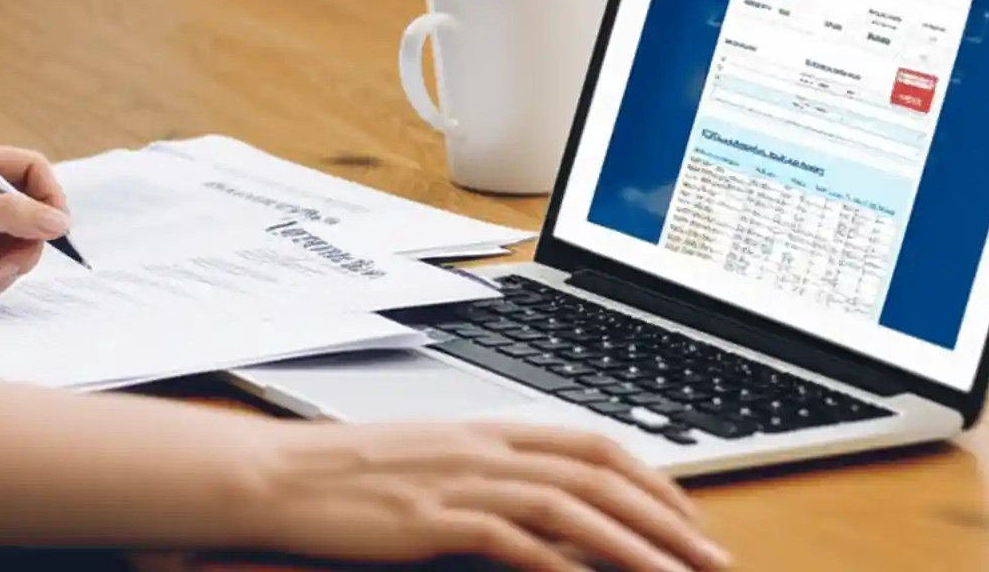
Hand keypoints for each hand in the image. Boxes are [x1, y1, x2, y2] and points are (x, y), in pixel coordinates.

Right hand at [208, 420, 730, 571]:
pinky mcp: (431, 519)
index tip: (689, 517)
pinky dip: (559, 565)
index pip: (593, 443)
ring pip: (570, 506)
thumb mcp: (430, 460)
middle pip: (598, 475)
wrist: (277, 475)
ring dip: (633, 545)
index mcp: (488, 430)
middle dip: (665, 518)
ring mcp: (460, 481)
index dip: (652, 479)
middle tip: (711, 558)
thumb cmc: (347, 473)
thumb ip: (487, 473)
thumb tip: (542, 501)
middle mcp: (484, 449)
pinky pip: (512, 539)